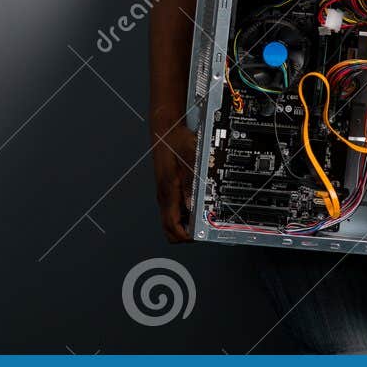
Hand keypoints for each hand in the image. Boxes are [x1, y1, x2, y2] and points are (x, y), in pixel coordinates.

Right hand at [151, 121, 198, 242]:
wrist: (165, 129)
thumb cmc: (175, 140)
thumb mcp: (190, 158)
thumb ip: (192, 183)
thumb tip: (194, 206)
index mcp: (168, 191)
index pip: (172, 226)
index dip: (186, 237)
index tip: (200, 235)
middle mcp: (164, 195)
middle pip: (169, 228)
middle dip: (186, 234)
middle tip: (203, 228)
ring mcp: (165, 193)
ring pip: (172, 220)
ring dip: (186, 224)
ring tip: (203, 215)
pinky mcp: (168, 188)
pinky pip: (175, 209)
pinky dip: (185, 213)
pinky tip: (197, 202)